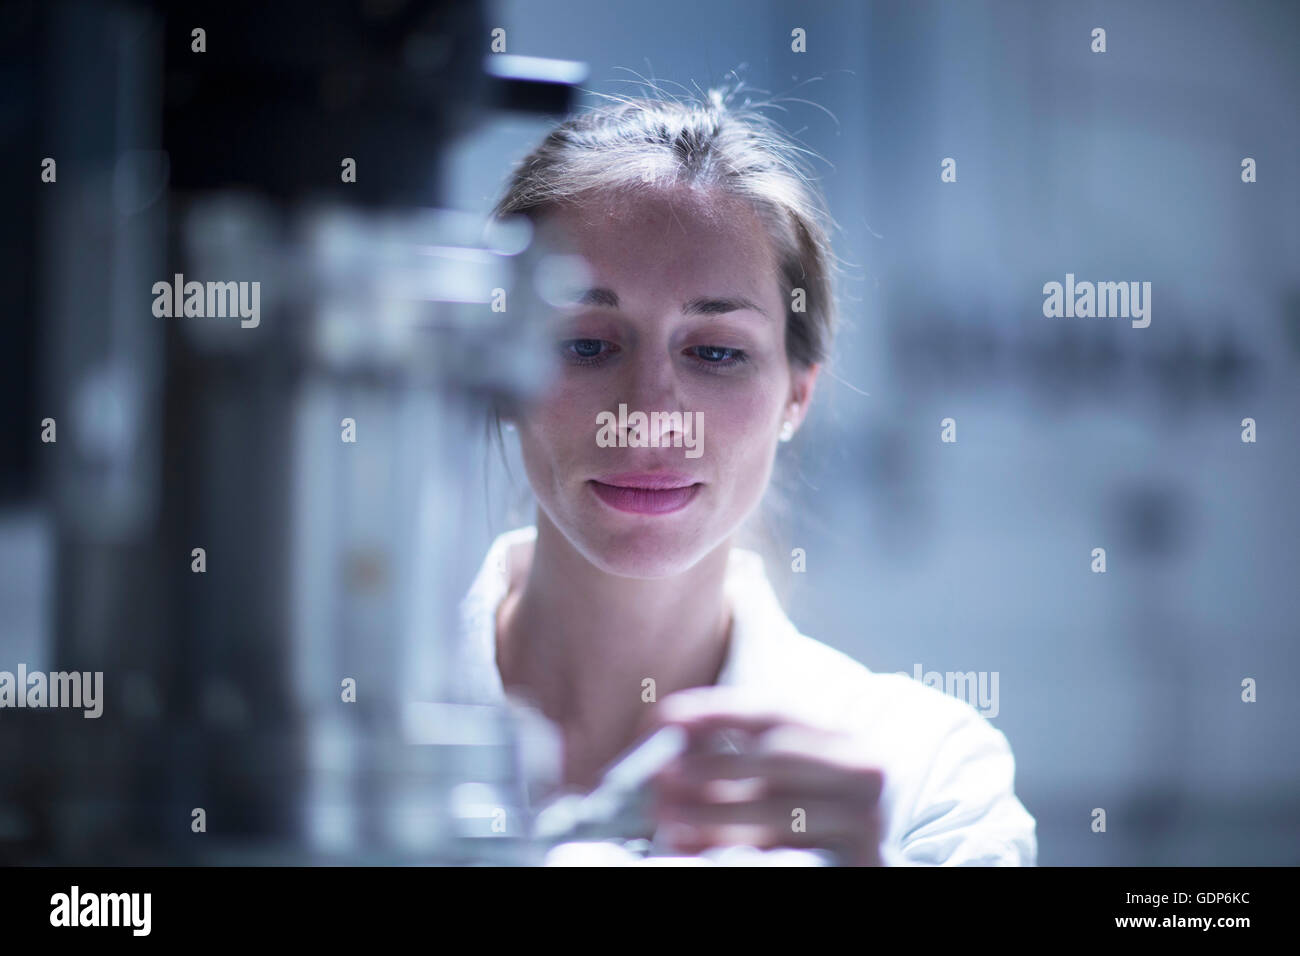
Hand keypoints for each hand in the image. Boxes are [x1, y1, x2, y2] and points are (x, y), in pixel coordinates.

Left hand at [647, 686, 886, 865]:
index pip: (774, 711)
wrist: (844, 868)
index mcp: (837, 736)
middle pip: (780, 754)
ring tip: (669, 818)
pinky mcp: (863, 856)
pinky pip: (791, 855)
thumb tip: (666, 738)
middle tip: (661, 776)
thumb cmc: (793, 825)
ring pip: (779, 809)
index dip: (717, 711)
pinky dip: (742, 852)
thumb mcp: (761, 783)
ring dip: (715, 813)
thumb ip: (726, 758)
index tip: (666, 718)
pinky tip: (701, 853)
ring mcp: (869, 814)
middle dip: (713, 764)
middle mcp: (862, 765)